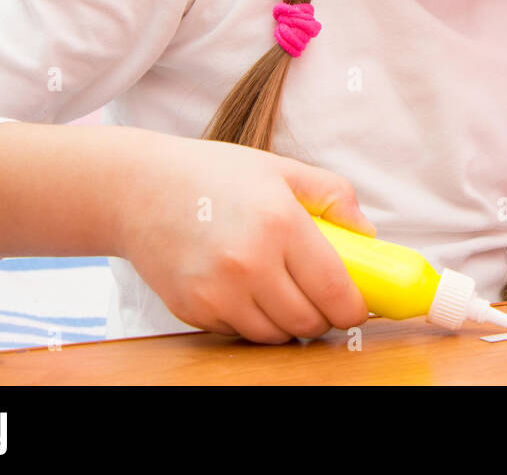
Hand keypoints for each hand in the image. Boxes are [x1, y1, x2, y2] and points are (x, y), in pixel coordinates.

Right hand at [118, 132, 376, 343]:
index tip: (357, 306)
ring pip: (275, 336)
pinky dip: (251, 321)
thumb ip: (334, 195)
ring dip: (288, 324)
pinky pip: (239, 333)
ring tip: (284, 292)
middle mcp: (249, 264)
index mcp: (280, 224)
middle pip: (308, 322)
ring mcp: (217, 292)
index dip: (354, 308)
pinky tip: (246, 290)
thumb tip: (368, 233)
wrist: (138, 189)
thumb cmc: (214, 176)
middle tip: (321, 298)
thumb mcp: (282, 169)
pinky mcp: (192, 310)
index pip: (334, 291)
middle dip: (324, 318)